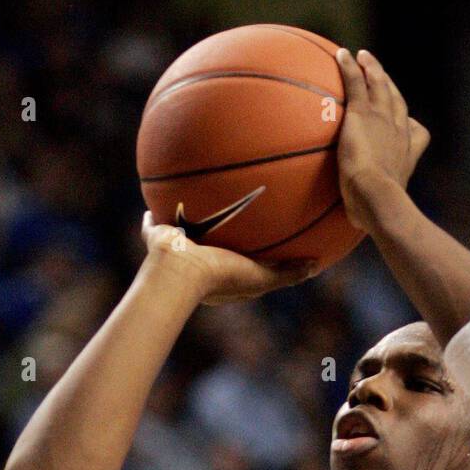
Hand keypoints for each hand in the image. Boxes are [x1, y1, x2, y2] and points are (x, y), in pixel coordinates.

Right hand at [141, 213, 315, 303]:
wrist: (179, 271)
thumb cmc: (219, 276)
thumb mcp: (259, 277)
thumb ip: (286, 273)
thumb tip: (315, 265)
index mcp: (218, 275)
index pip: (236, 260)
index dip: (247, 251)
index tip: (258, 237)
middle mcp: (195, 262)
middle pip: (209, 242)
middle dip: (216, 231)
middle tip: (225, 216)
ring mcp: (173, 250)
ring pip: (181, 229)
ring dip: (185, 217)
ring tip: (191, 196)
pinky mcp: (155, 237)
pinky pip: (154, 219)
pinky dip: (153, 211)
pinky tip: (156, 192)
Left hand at [336, 49, 428, 230]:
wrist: (379, 198)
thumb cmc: (377, 213)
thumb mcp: (377, 212)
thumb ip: (368, 212)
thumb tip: (358, 226)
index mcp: (407, 155)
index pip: (416, 134)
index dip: (412, 126)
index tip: (409, 123)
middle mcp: (400, 132)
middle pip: (398, 101)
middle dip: (390, 86)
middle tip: (380, 75)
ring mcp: (383, 120)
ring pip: (380, 85)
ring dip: (373, 69)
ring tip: (364, 57)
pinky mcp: (363, 114)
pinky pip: (356, 82)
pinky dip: (351, 67)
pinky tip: (342, 54)